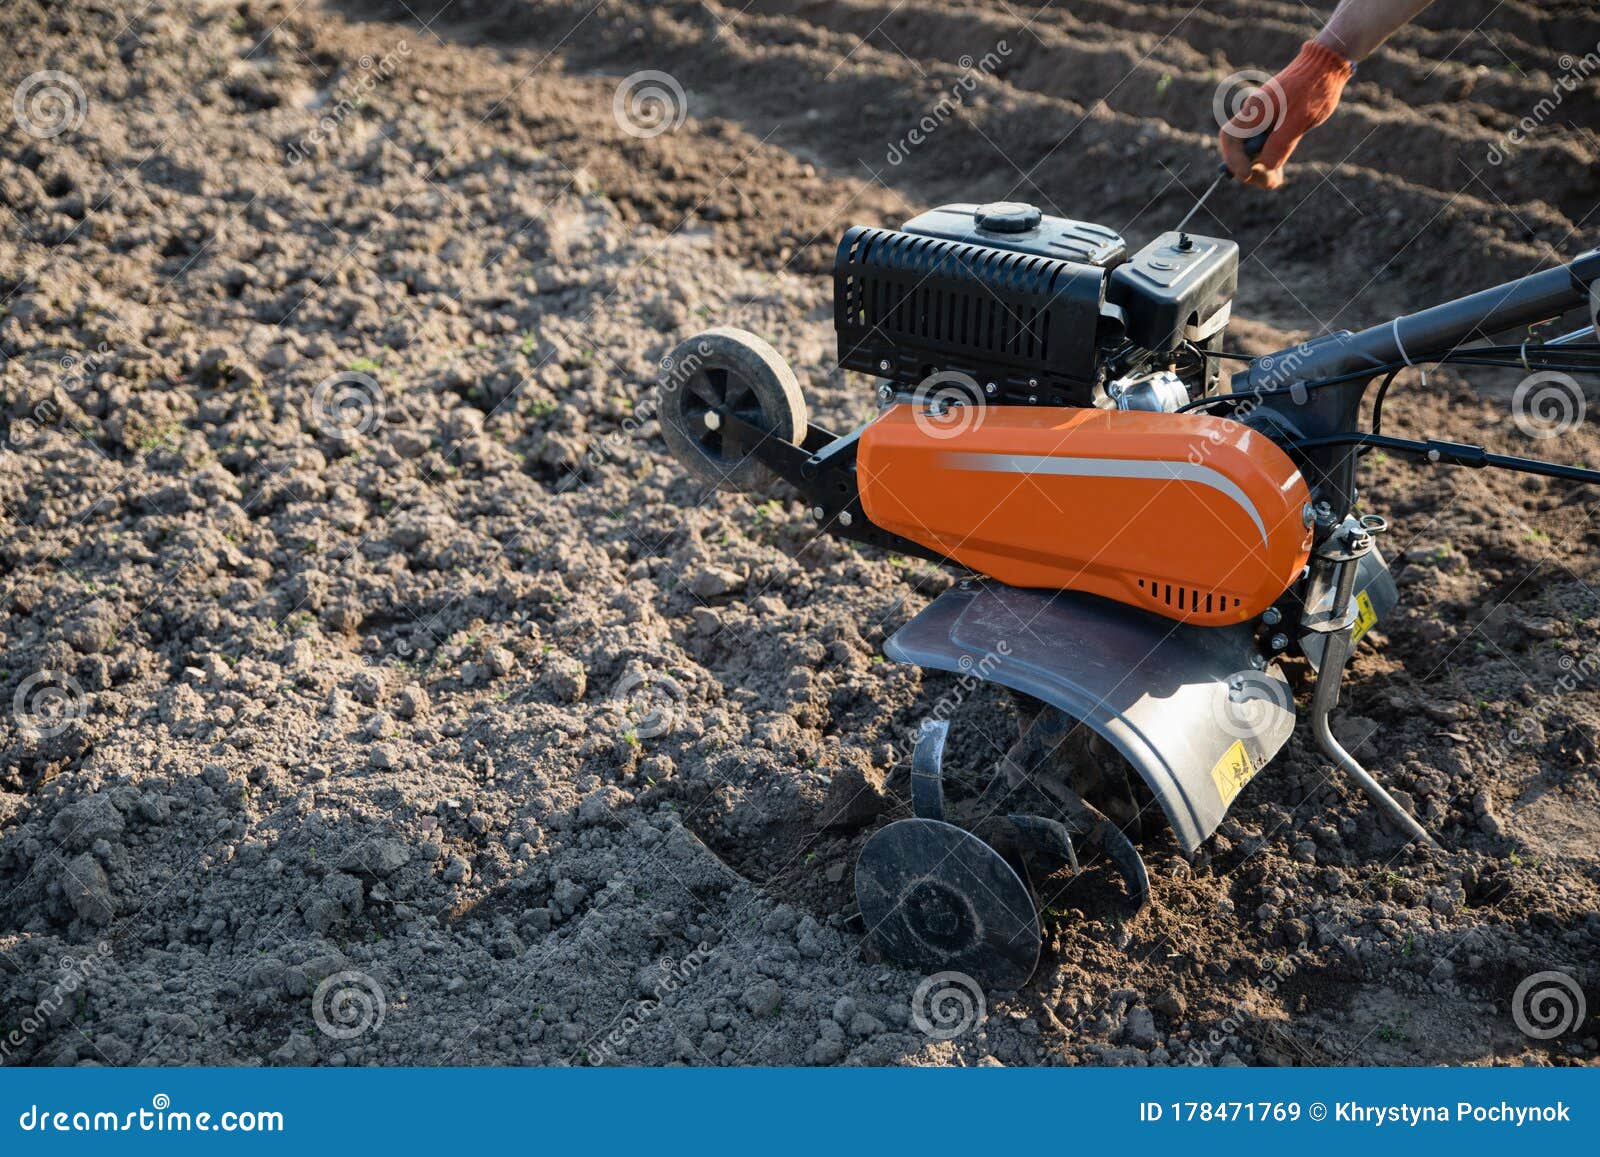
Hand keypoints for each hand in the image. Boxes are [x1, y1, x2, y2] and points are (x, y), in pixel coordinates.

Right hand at [1219, 40, 1352, 189]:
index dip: (1233, 160)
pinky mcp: (1273, 119)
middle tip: (1269, 181)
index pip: (1230, 138)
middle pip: (1238, 148)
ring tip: (1277, 178)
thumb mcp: (1299, 119)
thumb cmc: (1315, 88)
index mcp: (1255, 111)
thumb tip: (1265, 166)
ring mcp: (1262, 117)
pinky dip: (1269, 157)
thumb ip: (1280, 144)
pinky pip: (1264, 142)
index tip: (1247, 175)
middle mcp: (1254, 114)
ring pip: (1252, 148)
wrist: (1327, 63)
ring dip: (1261, 166)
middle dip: (1249, 168)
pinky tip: (1280, 166)